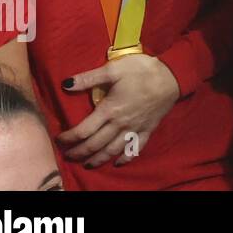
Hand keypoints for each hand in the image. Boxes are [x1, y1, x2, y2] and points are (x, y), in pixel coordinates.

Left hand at [57, 54, 180, 168]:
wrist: (172, 76)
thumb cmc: (142, 70)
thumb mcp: (114, 69)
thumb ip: (89, 78)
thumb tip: (65, 84)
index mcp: (109, 109)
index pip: (83, 130)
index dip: (68, 138)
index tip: (59, 139)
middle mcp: (120, 124)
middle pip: (95, 144)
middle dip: (79, 152)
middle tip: (68, 155)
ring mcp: (134, 128)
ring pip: (112, 150)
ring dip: (97, 159)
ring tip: (87, 163)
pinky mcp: (147, 129)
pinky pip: (134, 148)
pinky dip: (125, 158)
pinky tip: (117, 163)